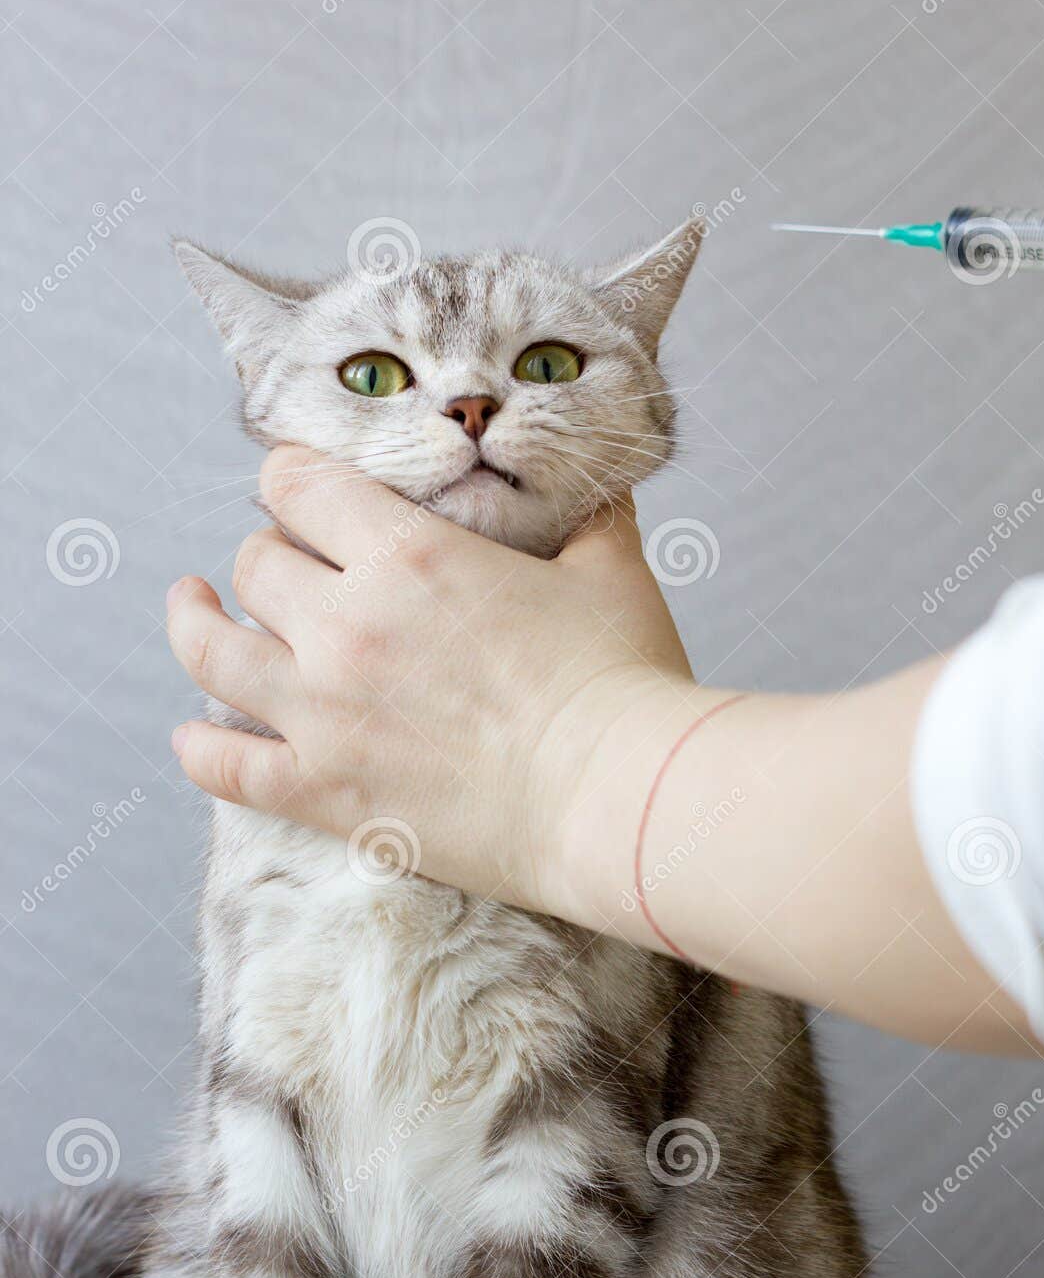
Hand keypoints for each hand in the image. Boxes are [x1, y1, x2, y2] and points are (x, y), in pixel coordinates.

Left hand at [166, 445, 692, 912]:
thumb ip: (589, 521)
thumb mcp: (610, 574)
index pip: (302, 486)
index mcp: (409, 555)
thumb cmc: (619, 684)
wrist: (614, 799)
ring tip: (191, 608)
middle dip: (268, 554)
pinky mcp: (324, 791)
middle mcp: (347, 624)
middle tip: (287, 565)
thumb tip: (600, 486)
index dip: (291, 478)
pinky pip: (225, 766)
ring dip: (195, 623)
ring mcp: (324, 712)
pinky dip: (198, 748)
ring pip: (214, 651)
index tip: (295, 488)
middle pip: (256, 565)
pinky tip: (190, 736)